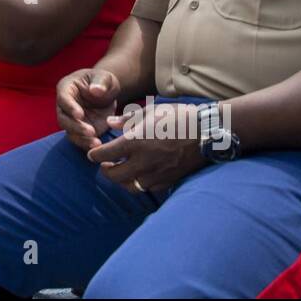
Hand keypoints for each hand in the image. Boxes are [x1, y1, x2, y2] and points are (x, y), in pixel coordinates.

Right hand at [56, 66, 122, 153]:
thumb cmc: (103, 81)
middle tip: (91, 131)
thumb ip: (101, 82)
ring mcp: (71, 120)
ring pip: (70, 132)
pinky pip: (80, 140)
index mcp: (66, 88)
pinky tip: (98, 147)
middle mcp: (64, 106)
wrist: (107, 93)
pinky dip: (87, 145)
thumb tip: (95, 90)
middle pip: (63, 119)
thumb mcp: (105, 77)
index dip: (70, 107)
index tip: (80, 114)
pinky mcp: (80, 131)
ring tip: (96, 143)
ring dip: (81, 139)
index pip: (63, 99)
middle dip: (75, 127)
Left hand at [86, 102, 205, 192]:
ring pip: (130, 186)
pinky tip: (141, 175)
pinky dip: (140, 183)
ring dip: (122, 181)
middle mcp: (142, 161)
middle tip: (105, 165)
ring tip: (122, 171)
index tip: (92, 154)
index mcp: (135, 142)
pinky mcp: (168, 181)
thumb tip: (110, 123)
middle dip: (106, 171)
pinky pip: (148, 188)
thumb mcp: (151, 111)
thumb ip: (127, 120)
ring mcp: (156, 174)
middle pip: (114, 176)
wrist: (208, 132)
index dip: (95, 155)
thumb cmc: (179, 117)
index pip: (104, 155)